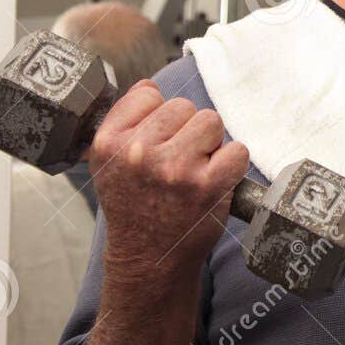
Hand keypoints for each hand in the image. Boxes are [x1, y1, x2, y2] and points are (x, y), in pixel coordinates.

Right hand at [88, 80, 252, 276]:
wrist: (148, 257)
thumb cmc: (134, 207)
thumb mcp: (108, 164)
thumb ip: (124, 123)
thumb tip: (149, 87)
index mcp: (110, 143)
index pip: (149, 94)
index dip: (161, 117)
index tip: (158, 141)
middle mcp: (139, 153)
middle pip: (185, 107)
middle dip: (188, 130)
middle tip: (179, 161)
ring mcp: (175, 169)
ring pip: (211, 122)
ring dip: (210, 144)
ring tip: (195, 169)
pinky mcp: (209, 186)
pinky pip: (237, 149)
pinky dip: (233, 163)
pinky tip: (216, 180)